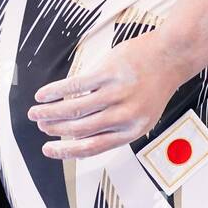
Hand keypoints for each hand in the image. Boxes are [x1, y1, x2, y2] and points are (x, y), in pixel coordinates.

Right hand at [26, 30, 188, 160]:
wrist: (171, 56)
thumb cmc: (154, 85)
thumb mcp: (141, 116)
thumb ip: (115, 128)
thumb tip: (83, 140)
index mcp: (131, 131)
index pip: (92, 148)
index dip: (66, 151)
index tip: (49, 150)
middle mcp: (124, 116)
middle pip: (79, 129)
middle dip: (55, 130)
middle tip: (41, 127)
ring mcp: (116, 94)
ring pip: (74, 109)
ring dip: (50, 112)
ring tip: (36, 112)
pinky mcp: (109, 72)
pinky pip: (76, 85)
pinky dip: (56, 91)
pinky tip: (43, 94)